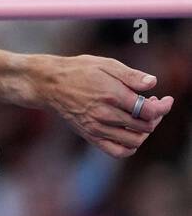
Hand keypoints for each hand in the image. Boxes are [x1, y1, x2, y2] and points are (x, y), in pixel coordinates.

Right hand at [37, 54, 173, 156]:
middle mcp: (105, 114)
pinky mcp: (90, 135)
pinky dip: (130, 147)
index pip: (149, 111)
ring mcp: (97, 128)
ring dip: (145, 132)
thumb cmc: (78, 71)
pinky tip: (131, 133)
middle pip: (145, 126)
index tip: (166, 100)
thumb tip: (152, 84)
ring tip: (142, 119)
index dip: (163, 107)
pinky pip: (117, 151)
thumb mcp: (106, 64)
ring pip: (134, 141)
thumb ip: (131, 76)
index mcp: (112, 95)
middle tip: (152, 105)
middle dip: (155, 117)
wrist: (50, 84)